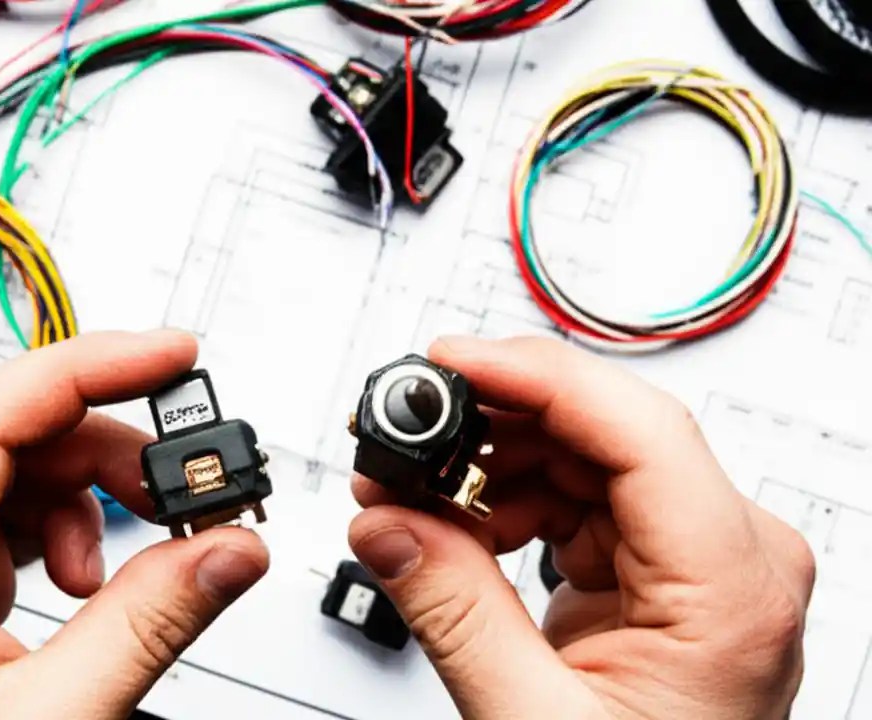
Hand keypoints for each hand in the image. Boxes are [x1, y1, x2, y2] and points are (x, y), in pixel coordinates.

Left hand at [0, 330, 269, 719]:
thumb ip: (151, 621)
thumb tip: (227, 547)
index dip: (95, 366)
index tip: (173, 353)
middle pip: (2, 436)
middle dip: (106, 447)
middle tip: (187, 486)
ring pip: (3, 479)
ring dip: (85, 498)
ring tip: (135, 557)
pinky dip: (58, 539)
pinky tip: (87, 584)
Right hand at [349, 337, 814, 718]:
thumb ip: (451, 613)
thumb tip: (385, 521)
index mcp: (733, 591)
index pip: (641, 432)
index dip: (536, 378)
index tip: (450, 362)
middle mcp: (733, 558)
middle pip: (606, 434)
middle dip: (490, 426)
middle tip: (401, 437)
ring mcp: (699, 560)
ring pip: (584, 458)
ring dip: (489, 465)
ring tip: (412, 495)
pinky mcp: (659, 571)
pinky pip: (578, 499)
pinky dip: (508, 502)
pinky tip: (458, 526)